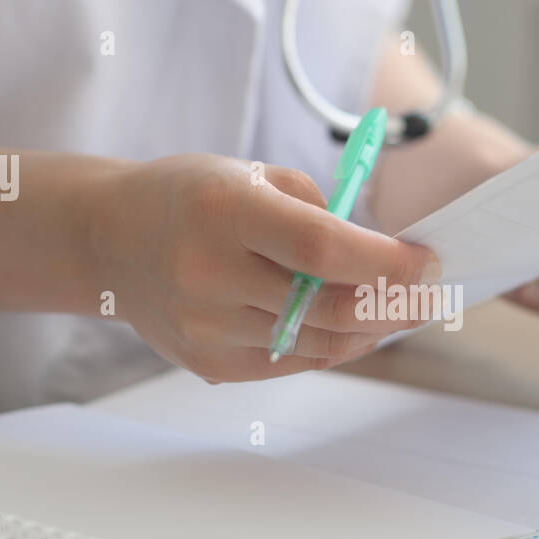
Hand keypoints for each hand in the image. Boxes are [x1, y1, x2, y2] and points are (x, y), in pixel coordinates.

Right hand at [88, 154, 439, 380]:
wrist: (111, 239)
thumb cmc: (193, 197)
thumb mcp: (253, 175)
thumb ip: (320, 213)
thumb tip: (388, 259)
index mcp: (225, 210)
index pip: (324, 250)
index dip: (387, 263)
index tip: (428, 263)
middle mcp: (209, 273)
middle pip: (328, 307)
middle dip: (392, 304)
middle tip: (425, 294)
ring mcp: (205, 327)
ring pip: (317, 343)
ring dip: (368, 329)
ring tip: (393, 309)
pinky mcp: (208, 363)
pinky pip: (292, 362)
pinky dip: (331, 345)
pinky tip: (350, 327)